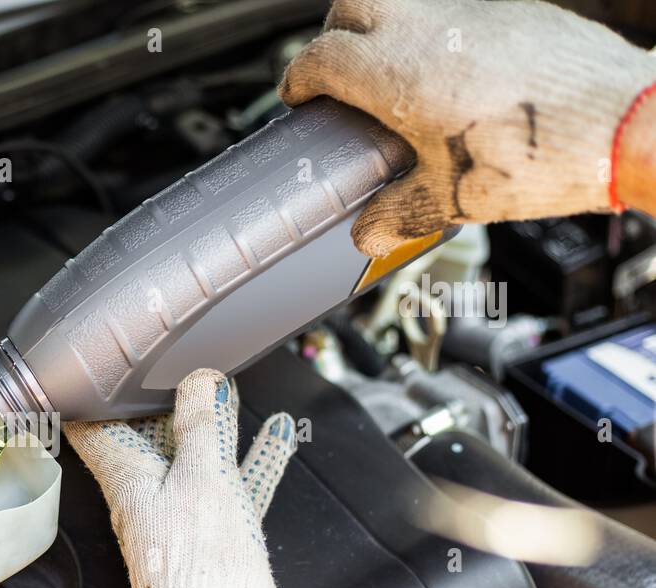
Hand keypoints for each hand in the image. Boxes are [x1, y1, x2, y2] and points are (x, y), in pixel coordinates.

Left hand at [64, 369, 297, 587]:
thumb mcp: (201, 477)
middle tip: (167, 367)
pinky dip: (254, 458)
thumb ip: (200, 425)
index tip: (88, 371)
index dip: (89, 398)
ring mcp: (183, 520)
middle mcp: (148, 501)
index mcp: (126, 484)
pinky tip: (278, 435)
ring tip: (227, 386)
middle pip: (147, 440)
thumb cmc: (201, 570)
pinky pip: (235, 486)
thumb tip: (199, 381)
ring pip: (197, 458)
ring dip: (212, 423)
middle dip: (159, 401)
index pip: (93, 432)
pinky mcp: (217, 539)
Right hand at [279, 0, 655, 255]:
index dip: (300, 80)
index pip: (319, 59)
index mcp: (395, 74)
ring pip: (403, 1)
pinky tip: (451, 78)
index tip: (300, 96)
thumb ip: (397, 215)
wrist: (621, 123)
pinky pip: (453, 11)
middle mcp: (426, 29)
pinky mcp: (511, 11)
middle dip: (334, 36)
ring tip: (392, 76)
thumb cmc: (542, 156)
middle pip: (352, 6)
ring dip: (385, 30)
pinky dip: (436, 35)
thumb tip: (370, 231)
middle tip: (337, 74)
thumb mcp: (450, 202)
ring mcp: (470, 11)